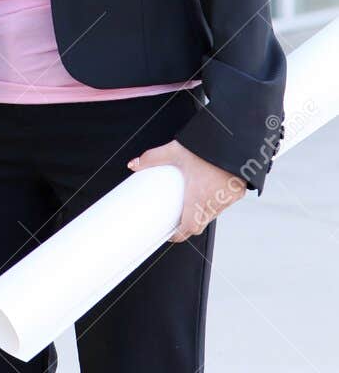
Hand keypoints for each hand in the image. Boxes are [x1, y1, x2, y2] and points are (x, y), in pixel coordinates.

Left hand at [127, 139, 246, 240]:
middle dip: (189, 222)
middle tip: (177, 215)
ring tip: (192, 200)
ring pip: (213, 213)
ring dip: (202, 212)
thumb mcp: (176, 151)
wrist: (233, 137)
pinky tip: (210, 190)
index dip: (179, 234)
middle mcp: (215, 201)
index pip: (189, 228)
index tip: (170, 233)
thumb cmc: (207, 146)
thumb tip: (134, 164)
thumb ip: (153, 158)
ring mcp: (229, 198)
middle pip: (201, 222)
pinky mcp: (238, 191)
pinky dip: (215, 201)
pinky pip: (225, 203)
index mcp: (199, 196)